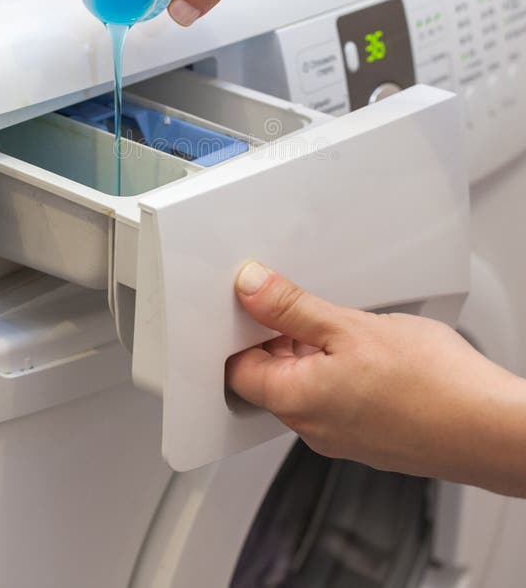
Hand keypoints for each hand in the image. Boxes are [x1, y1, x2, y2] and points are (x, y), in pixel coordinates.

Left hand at [227, 262, 525, 496]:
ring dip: (310, 354)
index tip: (251, 303)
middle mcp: (311, 428)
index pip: (238, 369)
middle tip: (300, 305)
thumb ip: (292, 307)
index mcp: (295, 401)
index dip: (240, 331)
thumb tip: (252, 288)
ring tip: (341, 325)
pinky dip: (336, 373)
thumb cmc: (431, 385)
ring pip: (304, 388)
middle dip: (277, 339)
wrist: (489, 427)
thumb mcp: (350, 326)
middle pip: (270, 378)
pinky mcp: (367, 439)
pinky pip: (334, 401)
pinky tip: (365, 352)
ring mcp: (340, 438)